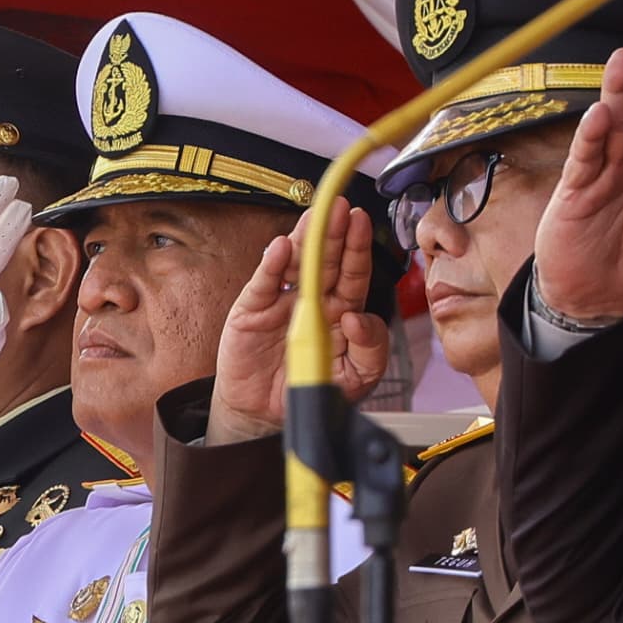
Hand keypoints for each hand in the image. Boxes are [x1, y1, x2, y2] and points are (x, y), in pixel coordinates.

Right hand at [209, 210, 387, 441]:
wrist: (264, 414)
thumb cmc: (311, 387)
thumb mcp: (355, 378)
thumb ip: (370, 350)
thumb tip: (359, 318)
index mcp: (341, 310)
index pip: (353, 274)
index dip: (357, 248)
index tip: (361, 223)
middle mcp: (314, 299)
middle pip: (327, 260)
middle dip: (335, 233)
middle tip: (342, 208)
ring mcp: (282, 301)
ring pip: (297, 264)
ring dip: (306, 239)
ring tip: (315, 216)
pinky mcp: (252, 311)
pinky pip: (263, 284)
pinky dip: (272, 265)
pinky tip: (282, 247)